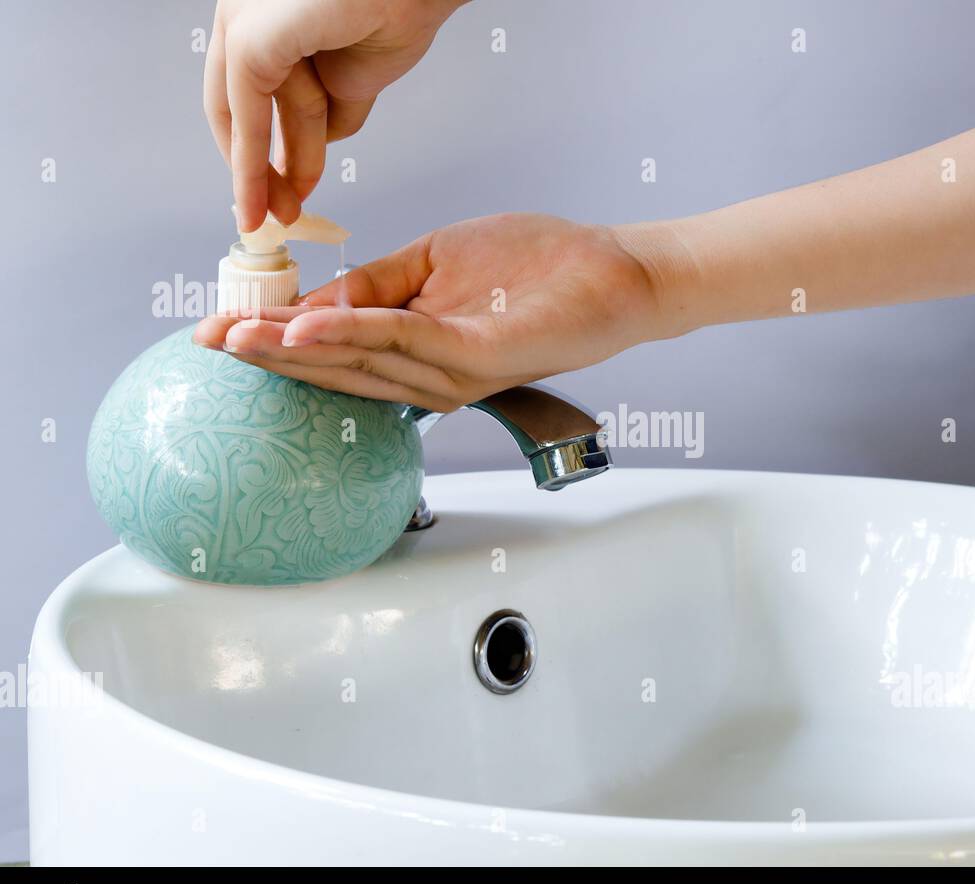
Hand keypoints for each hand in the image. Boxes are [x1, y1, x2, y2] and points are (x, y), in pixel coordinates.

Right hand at [193, 213, 683, 410]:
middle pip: (335, 368)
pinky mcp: (479, 356)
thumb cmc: (532, 265)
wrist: (608, 270)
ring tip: (240, 338)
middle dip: (268, 355)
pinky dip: (353, 335)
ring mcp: (453, 370)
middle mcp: (428, 373)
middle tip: (208, 342)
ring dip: (296, 351)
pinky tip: (306, 331)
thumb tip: (311, 304)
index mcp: (414, 352)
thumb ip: (375, 286)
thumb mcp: (434, 261)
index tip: (214, 331)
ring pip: (360, 361)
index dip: (273, 341)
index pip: (334, 350)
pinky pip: (406, 342)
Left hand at [204, 0, 464, 231]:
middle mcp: (245, 10)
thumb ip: (328, 108)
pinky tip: (257, 199)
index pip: (248, 91)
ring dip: (275, 173)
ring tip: (291, 212)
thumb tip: (315, 147)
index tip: (279, 192)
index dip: (261, 147)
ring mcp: (241, 18)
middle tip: (278, 215)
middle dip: (260, 169)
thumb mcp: (355, 75)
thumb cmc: (402, 7)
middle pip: (240, 106)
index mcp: (268, 14)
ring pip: (252, 117)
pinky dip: (250, 163)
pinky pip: (245, 114)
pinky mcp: (249, 37)